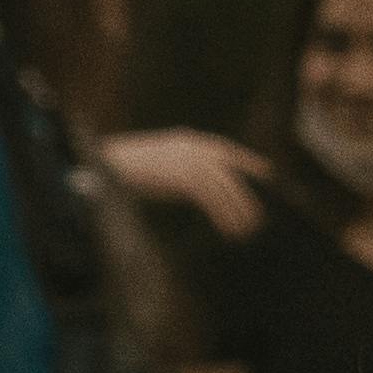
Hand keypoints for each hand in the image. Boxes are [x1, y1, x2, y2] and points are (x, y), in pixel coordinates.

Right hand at [99, 128, 270, 238]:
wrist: (106, 167)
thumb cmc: (125, 171)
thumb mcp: (158, 164)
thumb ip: (178, 169)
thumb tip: (195, 189)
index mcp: (187, 141)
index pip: (226, 151)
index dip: (248, 163)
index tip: (266, 174)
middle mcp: (192, 147)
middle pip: (230, 171)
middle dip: (247, 195)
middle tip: (259, 218)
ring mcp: (188, 160)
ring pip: (224, 186)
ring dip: (238, 210)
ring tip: (247, 231)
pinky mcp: (183, 176)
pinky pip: (211, 198)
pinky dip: (223, 215)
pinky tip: (229, 230)